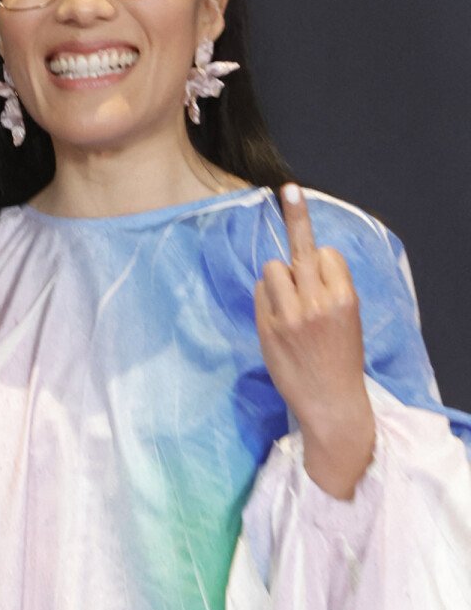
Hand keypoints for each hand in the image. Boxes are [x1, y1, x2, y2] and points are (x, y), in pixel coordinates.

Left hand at [254, 184, 375, 498]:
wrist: (330, 402)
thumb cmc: (340, 358)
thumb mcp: (349, 317)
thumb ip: (331, 288)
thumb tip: (307, 255)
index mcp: (345, 298)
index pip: (327, 253)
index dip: (321, 259)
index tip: (318, 266)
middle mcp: (317, 303)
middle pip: (298, 251)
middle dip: (295, 235)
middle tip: (292, 207)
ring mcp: (290, 315)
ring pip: (273, 266)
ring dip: (278, 276)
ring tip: (288, 300)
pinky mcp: (267, 328)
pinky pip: (260, 291)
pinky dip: (266, 297)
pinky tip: (277, 317)